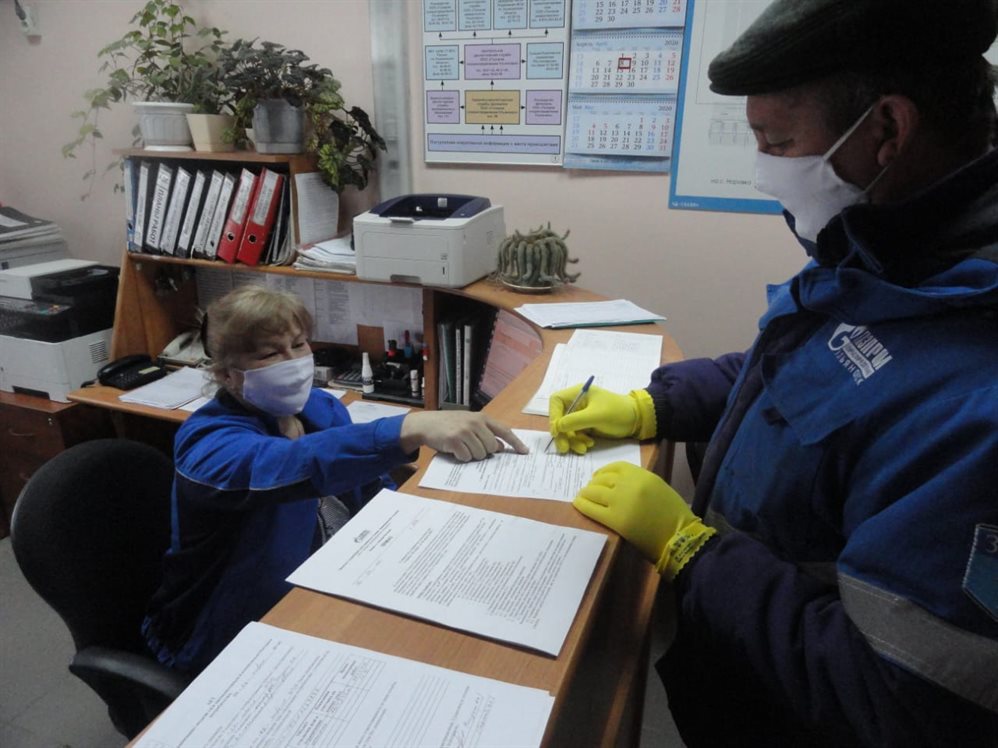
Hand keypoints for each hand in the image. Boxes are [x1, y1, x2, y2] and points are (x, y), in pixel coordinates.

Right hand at [400, 411, 528, 461]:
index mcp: (482, 418)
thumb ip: (486, 433)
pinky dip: (461, 458)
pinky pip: (466, 457)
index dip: (515, 442)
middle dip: (484, 452)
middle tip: (471, 446)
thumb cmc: (450, 424)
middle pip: (492, 447)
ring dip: (471, 455)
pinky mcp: (454, 440)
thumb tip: (500, 447)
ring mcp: (464, 431)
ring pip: (480, 454)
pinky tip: (454, 450)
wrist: (426, 423)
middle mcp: (475, 423)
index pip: (504, 430)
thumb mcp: (469, 423)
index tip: (524, 452)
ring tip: (461, 447)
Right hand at [548, 384, 655, 453]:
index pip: (556, 402)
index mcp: (578, 393)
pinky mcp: (586, 426)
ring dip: (572, 441)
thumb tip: (557, 428)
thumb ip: (575, 421)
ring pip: (567, 430)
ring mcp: (581, 415)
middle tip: (565, 448)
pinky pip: (575, 435)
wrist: (636, 420)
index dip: (553, 416)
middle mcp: (576, 403)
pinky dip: (579, 442)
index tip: (557, 431)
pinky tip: (588, 445)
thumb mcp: (596, 416)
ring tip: (583, 449)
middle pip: (559, 418)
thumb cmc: (617, 412)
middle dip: (562, 434)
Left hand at [573, 462, 714, 579]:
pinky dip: (582, 505)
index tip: (598, 476)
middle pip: (603, 479)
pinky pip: (592, 509)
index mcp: (643, 475)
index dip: (603, 471)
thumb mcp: (659, 488)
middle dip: (593, 483)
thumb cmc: (674, 514)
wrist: (679, 537)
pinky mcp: (614, 519)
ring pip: (594, 492)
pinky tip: (578, 504)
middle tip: (588, 489)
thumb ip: (640, 482)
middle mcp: (629, 484)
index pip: (616, 467)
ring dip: (585, 493)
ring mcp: (620, 501)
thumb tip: (618, 484)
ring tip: (581, 496)